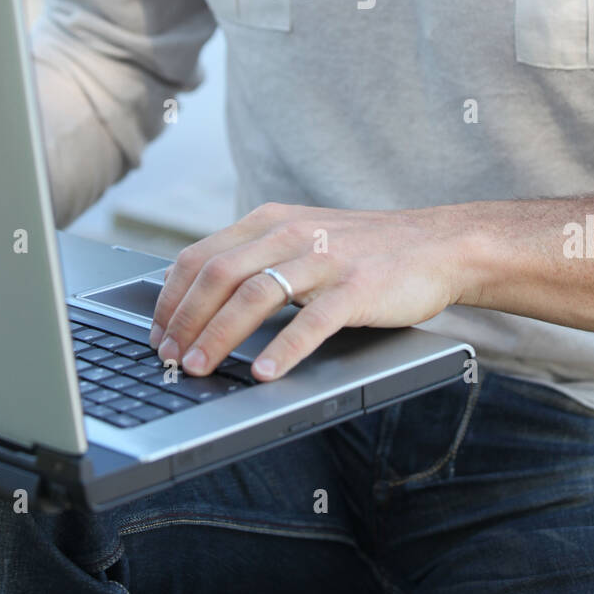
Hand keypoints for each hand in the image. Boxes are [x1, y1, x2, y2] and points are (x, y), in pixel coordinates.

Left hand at [149, 201, 472, 380]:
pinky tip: (263, 372)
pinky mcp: (357, 288)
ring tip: (199, 368)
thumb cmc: (365, 250)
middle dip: (184, 321)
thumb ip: (258, 257)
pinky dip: (282, 348)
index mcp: (271, 221)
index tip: (155, 334)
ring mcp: (324, 259)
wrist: (438, 244)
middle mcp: (291, 234)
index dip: (169, 298)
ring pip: (255, 295)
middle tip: (167, 358)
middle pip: (218, 275)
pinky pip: (311, 321)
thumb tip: (200, 300)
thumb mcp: (302, 238)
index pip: (200, 256)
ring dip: (219, 335)